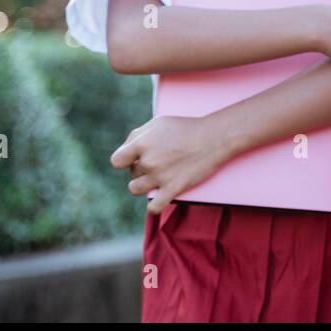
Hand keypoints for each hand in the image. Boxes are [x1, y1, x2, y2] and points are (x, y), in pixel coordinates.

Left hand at [110, 115, 233, 213]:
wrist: (214, 138)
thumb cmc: (186, 128)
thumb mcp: (158, 123)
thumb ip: (138, 135)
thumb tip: (126, 148)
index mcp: (142, 144)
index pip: (116, 161)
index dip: (124, 161)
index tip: (133, 159)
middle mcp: (148, 161)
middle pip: (132, 174)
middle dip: (141, 170)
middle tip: (158, 163)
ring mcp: (160, 177)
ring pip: (136, 189)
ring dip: (144, 185)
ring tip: (156, 179)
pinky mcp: (173, 189)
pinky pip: (154, 207)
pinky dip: (154, 206)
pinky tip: (158, 200)